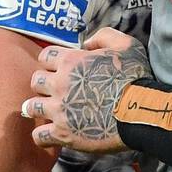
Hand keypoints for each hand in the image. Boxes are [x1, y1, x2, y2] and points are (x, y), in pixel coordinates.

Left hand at [20, 36, 150, 154]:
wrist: (140, 111)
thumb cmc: (135, 78)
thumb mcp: (125, 44)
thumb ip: (103, 36)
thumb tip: (86, 43)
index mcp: (71, 61)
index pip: (44, 56)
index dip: (51, 61)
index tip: (59, 68)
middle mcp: (60, 84)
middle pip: (36, 81)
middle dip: (43, 84)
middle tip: (54, 90)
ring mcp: (59, 110)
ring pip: (31, 106)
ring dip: (38, 108)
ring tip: (47, 111)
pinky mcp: (63, 133)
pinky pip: (38, 135)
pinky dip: (42, 135)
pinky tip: (51, 134)